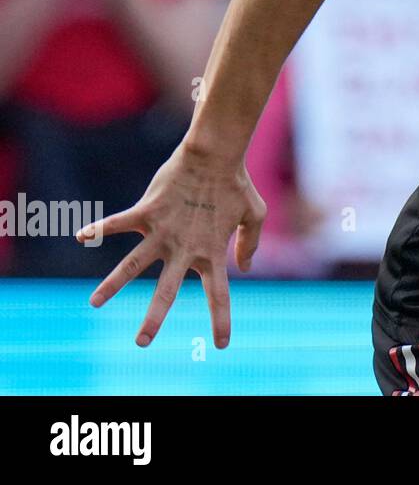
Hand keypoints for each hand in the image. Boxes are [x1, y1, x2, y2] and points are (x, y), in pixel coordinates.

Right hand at [75, 143, 266, 347]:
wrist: (215, 154)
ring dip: (113, 285)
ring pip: (133, 264)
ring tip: (94, 304)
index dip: (220, 320)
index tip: (220, 345)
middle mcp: (185, 247)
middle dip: (154, 319)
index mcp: (212, 251)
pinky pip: (118, 223)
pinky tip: (81, 236)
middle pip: (167, 290)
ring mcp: (164, 230)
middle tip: (141, 343)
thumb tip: (245, 269)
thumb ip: (250, 244)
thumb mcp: (255, 215)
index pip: (219, 294)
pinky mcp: (147, 211)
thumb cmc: (237, 184)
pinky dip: (99, 229)